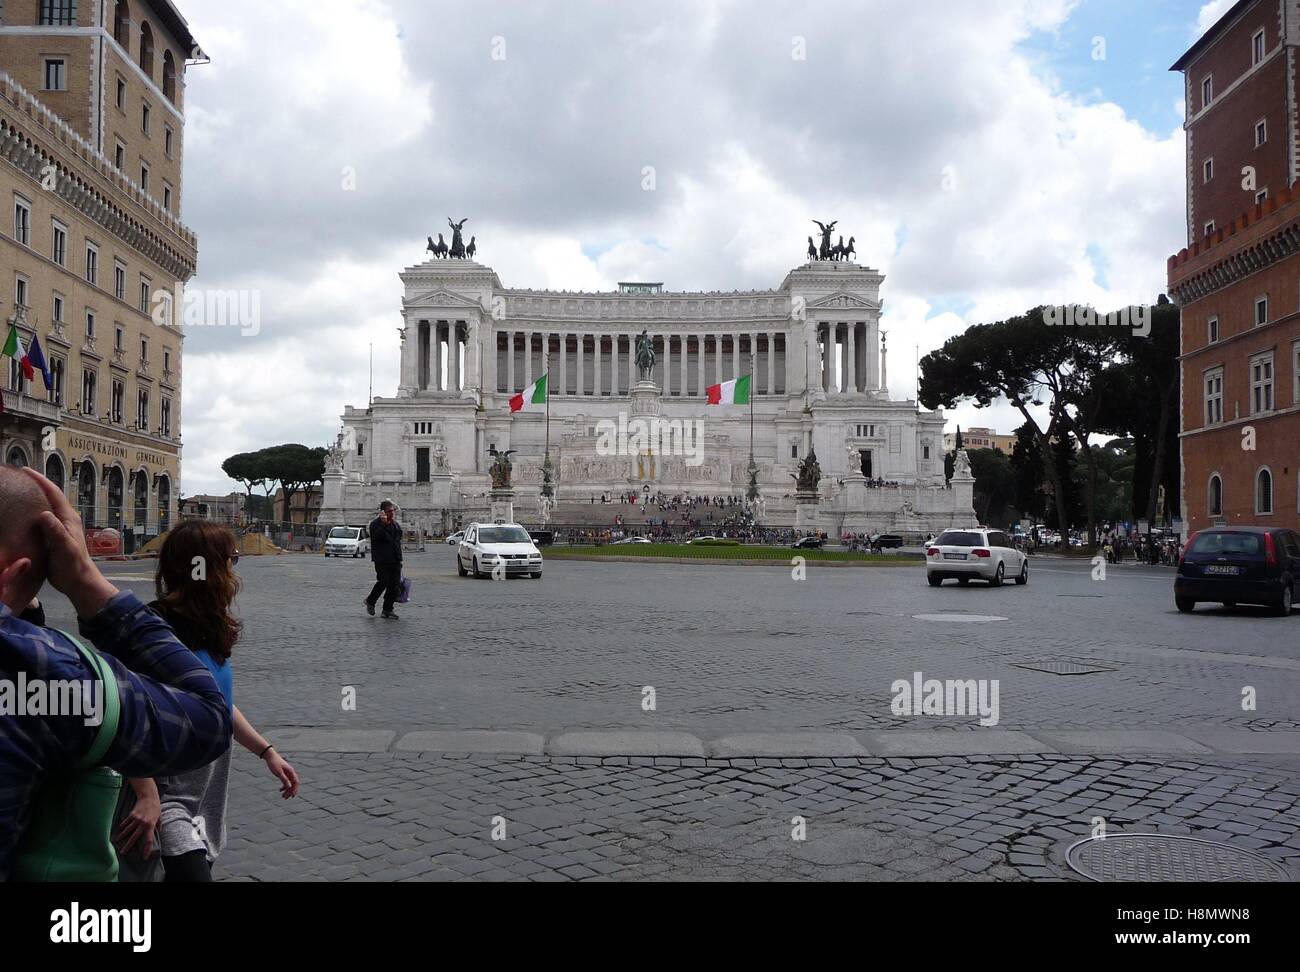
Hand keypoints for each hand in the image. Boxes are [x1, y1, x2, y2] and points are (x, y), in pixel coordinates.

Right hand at [21, 468, 117, 616]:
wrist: (78, 582)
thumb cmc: (73, 566)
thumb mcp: (64, 548)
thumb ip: (56, 531)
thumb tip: (44, 513)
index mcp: (68, 518)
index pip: (53, 493)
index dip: (40, 480)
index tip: (25, 470)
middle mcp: (64, 519)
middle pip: (49, 497)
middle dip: (35, 485)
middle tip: (17, 478)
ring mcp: (58, 528)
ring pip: (44, 507)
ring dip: (32, 498)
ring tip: (16, 492)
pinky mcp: (52, 537)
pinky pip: (40, 520)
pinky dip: (30, 513)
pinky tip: (19, 516)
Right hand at [116, 787, 160, 858]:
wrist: (149, 797)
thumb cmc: (155, 807)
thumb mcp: (160, 817)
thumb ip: (159, 826)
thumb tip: (158, 833)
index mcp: (151, 825)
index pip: (149, 839)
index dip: (147, 849)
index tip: (144, 856)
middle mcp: (143, 823)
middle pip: (134, 837)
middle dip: (128, 846)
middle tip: (122, 853)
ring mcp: (136, 819)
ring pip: (127, 830)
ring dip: (122, 837)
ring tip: (117, 842)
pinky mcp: (131, 815)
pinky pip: (125, 823)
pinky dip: (122, 827)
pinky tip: (119, 830)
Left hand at [265, 752, 299, 798]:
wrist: (270, 756)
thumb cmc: (274, 763)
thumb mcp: (278, 772)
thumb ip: (284, 779)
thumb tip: (289, 787)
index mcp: (291, 772)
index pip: (295, 782)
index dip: (295, 789)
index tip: (293, 796)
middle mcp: (291, 773)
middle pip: (293, 784)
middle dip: (290, 792)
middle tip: (285, 798)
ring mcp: (287, 773)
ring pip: (289, 783)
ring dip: (287, 790)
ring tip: (282, 796)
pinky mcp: (284, 773)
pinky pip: (286, 782)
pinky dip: (284, 786)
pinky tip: (280, 790)